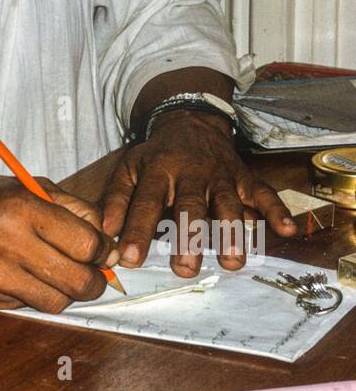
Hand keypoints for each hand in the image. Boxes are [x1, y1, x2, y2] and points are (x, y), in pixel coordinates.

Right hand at [0, 173, 119, 313]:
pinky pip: (25, 306)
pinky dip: (32, 294)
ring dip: (65, 294)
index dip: (103, 251)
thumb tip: (108, 241)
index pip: (86, 243)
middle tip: (93, 276)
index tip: (104, 252)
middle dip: (94, 282)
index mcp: (22, 206)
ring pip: (55, 302)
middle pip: (76, 280)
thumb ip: (70, 207)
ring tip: (59, 277)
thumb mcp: (24, 186)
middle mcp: (6, 241)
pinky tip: (21, 276)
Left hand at [99, 110, 295, 276]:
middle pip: (190, 206)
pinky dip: (276, 211)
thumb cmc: (156, 156)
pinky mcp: (244, 178)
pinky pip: (263, 193)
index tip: (130, 258)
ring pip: (227, 203)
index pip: (146, 203)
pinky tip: (287, 231)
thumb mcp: (128, 168)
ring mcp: (221, 175)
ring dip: (231, 231)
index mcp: (158, 171)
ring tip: (232, 261)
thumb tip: (104, 232)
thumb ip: (117, 199)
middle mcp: (190, 174)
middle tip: (185, 269)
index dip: (137, 230)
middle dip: (188, 237)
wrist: (190, 122)